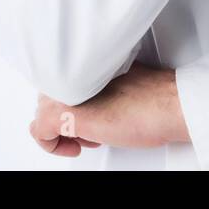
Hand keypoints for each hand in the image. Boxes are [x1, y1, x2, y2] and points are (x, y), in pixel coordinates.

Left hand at [29, 62, 189, 157]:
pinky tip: (74, 147)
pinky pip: (39, 132)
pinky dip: (53, 145)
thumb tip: (91, 98)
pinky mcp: (62, 115)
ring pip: (43, 112)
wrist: (168, 105)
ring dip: (63, 129)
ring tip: (88, 136)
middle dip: (66, 115)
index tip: (87, 111)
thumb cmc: (155, 97)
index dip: (72, 99)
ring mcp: (64, 92)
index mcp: (85, 61)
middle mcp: (71, 72)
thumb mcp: (119, 82)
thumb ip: (97, 83)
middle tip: (88, 128)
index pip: (60, 78)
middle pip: (49, 95)